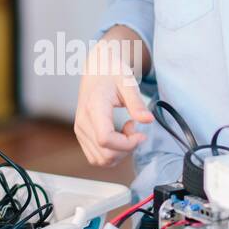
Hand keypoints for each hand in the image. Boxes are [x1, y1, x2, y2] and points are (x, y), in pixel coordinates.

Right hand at [74, 37, 153, 166]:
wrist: (97, 68)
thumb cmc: (112, 73)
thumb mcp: (128, 84)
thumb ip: (137, 103)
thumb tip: (148, 120)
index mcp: (94, 107)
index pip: (106, 139)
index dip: (127, 144)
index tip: (140, 134)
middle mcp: (83, 122)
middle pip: (105, 154)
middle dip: (126, 149)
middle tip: (134, 128)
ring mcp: (80, 130)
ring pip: (101, 160)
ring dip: (119, 152)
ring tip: (126, 131)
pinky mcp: (81, 135)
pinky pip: (96, 157)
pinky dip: (111, 153)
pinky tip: (118, 135)